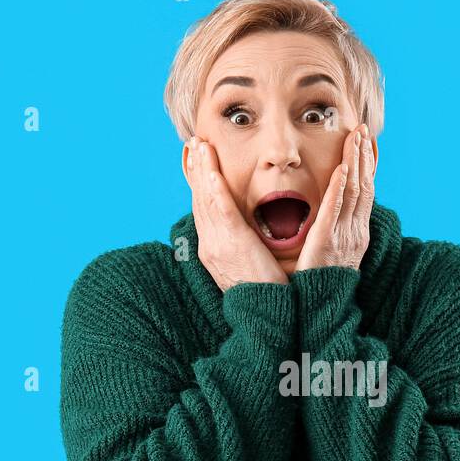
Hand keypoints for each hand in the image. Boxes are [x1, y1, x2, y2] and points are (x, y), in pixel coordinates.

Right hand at [186, 136, 285, 290]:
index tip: (199, 162)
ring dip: (203, 169)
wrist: (264, 317)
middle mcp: (210, 244)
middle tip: (195, 143)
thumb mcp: (248, 266)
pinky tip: (210, 169)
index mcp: (214, 249)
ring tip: (201, 146)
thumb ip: (244, 246)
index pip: (204, 209)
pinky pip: (221, 210)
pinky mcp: (232, 244)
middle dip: (197, 170)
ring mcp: (218, 244)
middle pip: (200, 199)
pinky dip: (214, 187)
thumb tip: (246, 233)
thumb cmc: (263, 294)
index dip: (200, 184)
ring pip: (206, 199)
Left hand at [294, 122, 375, 273]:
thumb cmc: (323, 286)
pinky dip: (339, 187)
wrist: (322, 311)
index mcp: (357, 234)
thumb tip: (332, 218)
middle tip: (362, 129)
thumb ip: (334, 234)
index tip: (365, 144)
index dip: (366, 166)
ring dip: (354, 162)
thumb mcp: (335, 255)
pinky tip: (341, 169)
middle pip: (363, 186)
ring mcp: (344, 236)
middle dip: (363, 156)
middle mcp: (355, 232)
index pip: (365, 193)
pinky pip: (335, 210)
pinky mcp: (327, 241)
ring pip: (353, 192)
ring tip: (354, 138)